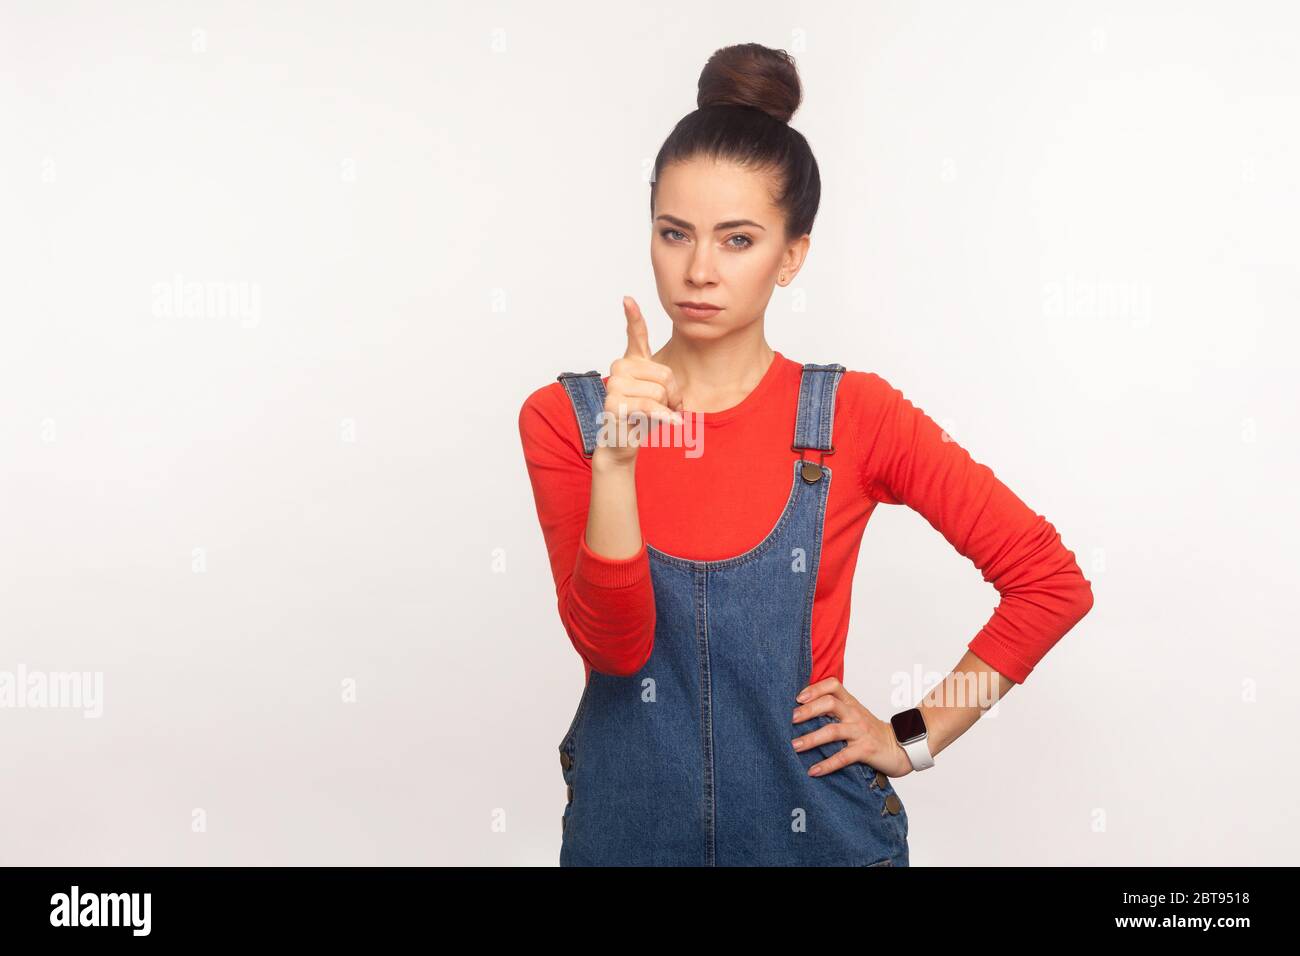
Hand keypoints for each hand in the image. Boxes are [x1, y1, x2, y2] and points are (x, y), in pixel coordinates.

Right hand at [594, 296, 684, 467]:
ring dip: (668, 409)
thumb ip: (667, 385)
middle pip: (665, 374)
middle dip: (674, 395)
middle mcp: (620, 368)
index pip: (635, 335)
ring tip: (658, 417)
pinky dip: (665, 416)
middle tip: (668, 408)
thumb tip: (675, 396)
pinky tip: (673, 423)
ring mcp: (614, 384)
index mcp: (632, 362)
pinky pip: (649, 406)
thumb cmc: (642, 417)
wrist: (623, 442)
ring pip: (659, 391)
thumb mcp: (659, 395)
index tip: (628, 299)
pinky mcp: (613, 404)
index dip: (633, 317)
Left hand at [791, 677, 912, 779]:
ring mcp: (860, 732)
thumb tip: (802, 711)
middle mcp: (854, 714)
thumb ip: (834, 710)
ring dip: (811, 739)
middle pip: (830, 703)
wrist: (900, 747)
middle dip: (808, 710)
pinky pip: (842, 757)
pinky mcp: (865, 750)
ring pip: (833, 731)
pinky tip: (813, 770)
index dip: (815, 688)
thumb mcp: (854, 714)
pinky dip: (826, 765)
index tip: (798, 698)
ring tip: (795, 746)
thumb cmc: (870, 731)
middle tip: (791, 719)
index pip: (833, 685)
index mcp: (851, 703)